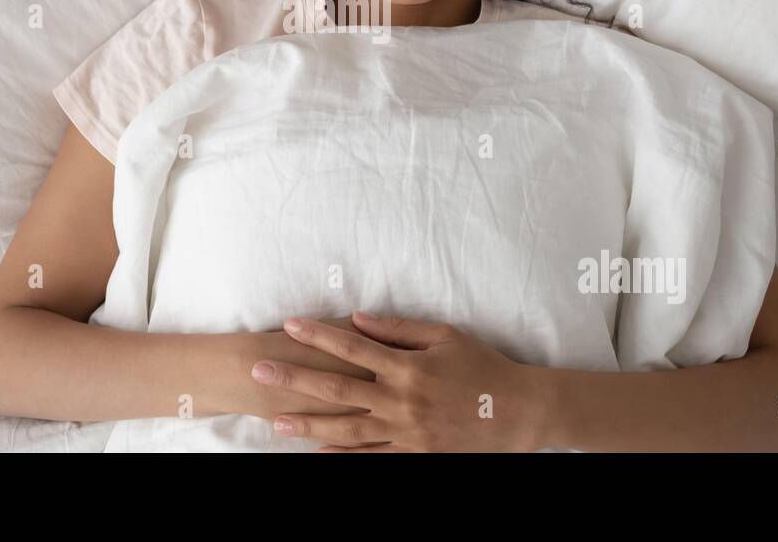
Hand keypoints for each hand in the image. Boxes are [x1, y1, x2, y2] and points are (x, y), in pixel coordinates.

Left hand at [253, 312, 541, 451]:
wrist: (518, 412)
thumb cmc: (482, 367)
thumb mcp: (445, 336)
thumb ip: (399, 328)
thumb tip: (356, 318)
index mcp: (408, 366)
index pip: (351, 346)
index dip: (317, 335)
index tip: (288, 324)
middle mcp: (402, 400)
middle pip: (337, 388)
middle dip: (295, 379)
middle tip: (259, 371)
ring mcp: (406, 432)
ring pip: (347, 430)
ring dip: (308, 425)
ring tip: (275, 421)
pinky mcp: (414, 455)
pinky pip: (371, 458)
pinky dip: (342, 457)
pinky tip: (316, 453)